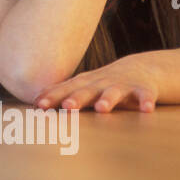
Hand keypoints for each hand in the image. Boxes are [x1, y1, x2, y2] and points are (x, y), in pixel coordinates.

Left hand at [32, 55, 158, 111]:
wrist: (142, 69)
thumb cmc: (105, 83)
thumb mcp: (84, 86)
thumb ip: (62, 94)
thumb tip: (33, 102)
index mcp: (85, 84)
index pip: (66, 90)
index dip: (53, 97)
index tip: (39, 106)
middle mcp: (102, 82)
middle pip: (87, 90)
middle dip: (77, 98)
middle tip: (66, 107)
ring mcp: (123, 85)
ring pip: (114, 92)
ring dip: (108, 99)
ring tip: (102, 109)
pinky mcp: (144, 89)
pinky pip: (145, 95)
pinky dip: (146, 101)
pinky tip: (146, 110)